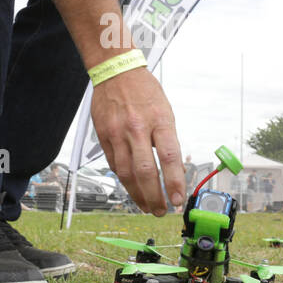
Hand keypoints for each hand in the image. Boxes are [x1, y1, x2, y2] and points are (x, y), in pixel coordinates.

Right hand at [90, 68, 183, 214]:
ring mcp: (118, 133)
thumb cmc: (144, 90)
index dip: (174, 182)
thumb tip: (175, 170)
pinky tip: (131, 189)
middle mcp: (137, 128)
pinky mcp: (104, 137)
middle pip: (146, 171)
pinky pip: (114, 165)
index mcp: (159, 120)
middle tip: (161, 210)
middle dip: (155, 196)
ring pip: (127, 173)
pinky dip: (124, 180)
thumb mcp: (165, 111)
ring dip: (138, 195)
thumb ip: (168, 140)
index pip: (170, 157)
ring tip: (147, 206)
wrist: (115, 72)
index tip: (178, 199)